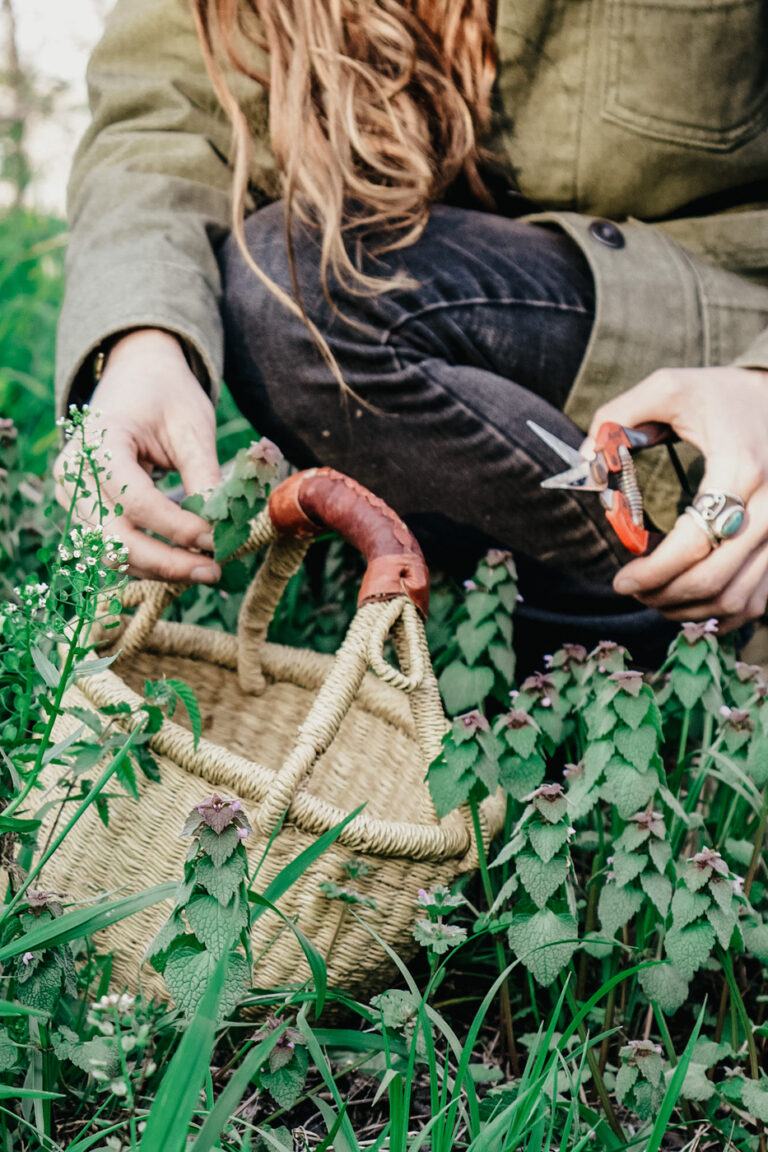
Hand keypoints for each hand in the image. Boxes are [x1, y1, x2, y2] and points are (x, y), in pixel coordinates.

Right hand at [54, 329, 221, 582]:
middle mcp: (74, 472)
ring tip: (205, 570)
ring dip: (159, 569)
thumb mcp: (192, 428)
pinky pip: (112, 549)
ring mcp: (72, 496)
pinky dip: (148, 562)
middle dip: (167, 562)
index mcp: (99, 441)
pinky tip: (184, 562)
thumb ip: (204, 477)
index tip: (217, 539)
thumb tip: (221, 529)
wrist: (137, 378)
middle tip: (213, 571)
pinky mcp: (83, 512)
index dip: (177, 528)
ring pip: (111, 553)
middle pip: (114, 538)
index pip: (134, 499)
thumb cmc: (167, 397)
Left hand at [586, 366, 767, 632]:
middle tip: (632, 591)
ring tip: (655, 597)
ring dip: (690, 610)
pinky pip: (759, 600)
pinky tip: (690, 601)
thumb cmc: (723, 394)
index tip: (620, 581)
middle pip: (714, 581)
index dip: (651, 573)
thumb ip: (619, 415)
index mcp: (740, 469)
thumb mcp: (670, 387)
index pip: (692, 544)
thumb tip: (587, 458)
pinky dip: (722, 612)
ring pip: (737, 599)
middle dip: (663, 596)